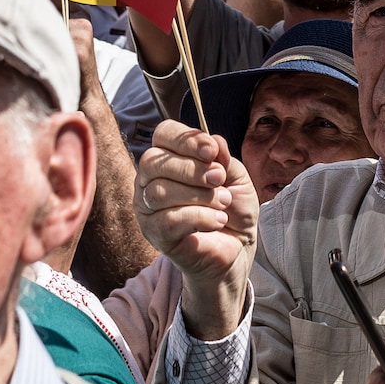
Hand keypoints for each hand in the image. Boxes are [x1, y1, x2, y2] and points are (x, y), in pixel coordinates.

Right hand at [137, 119, 258, 339]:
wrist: (236, 249)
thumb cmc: (232, 209)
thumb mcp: (236, 178)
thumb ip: (224, 159)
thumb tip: (214, 140)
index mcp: (169, 159)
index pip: (163, 134)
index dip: (186, 139)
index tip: (212, 152)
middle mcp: (150, 180)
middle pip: (154, 161)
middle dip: (192, 169)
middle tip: (219, 180)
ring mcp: (148, 209)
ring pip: (159, 191)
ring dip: (199, 195)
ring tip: (222, 203)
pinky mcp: (154, 234)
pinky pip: (168, 220)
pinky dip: (200, 217)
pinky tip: (217, 221)